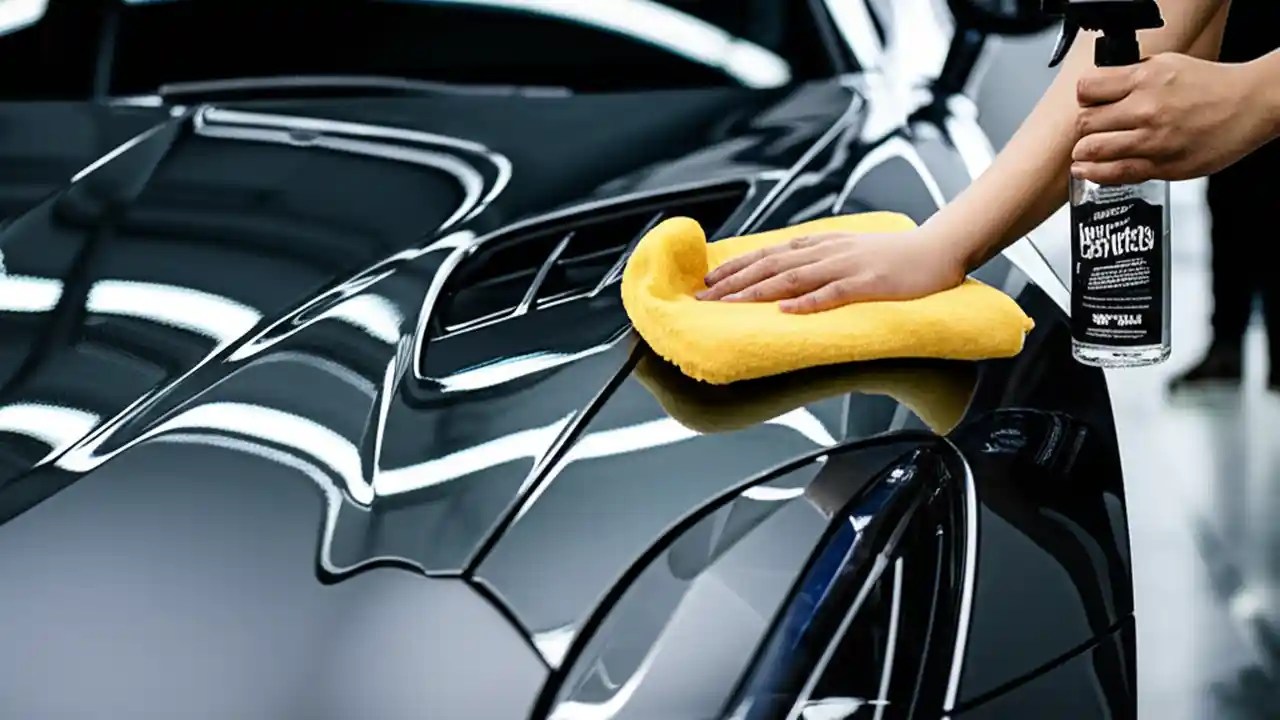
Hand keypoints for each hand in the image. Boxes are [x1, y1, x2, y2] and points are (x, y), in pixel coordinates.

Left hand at [696, 228, 965, 313]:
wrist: (937, 249)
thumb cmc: (892, 256)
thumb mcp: (846, 250)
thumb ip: (816, 260)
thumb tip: (782, 275)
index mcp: (820, 245)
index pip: (768, 254)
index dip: (736, 266)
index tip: (708, 280)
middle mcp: (826, 252)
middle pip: (771, 266)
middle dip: (734, 281)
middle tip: (703, 297)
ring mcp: (847, 266)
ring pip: (793, 278)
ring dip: (758, 291)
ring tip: (729, 303)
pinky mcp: (869, 282)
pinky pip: (834, 293)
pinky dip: (809, 302)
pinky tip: (787, 311)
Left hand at [1072, 53, 1275, 183]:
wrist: (1250, 106)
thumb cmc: (1211, 86)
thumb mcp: (1166, 64)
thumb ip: (1130, 76)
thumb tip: (1099, 90)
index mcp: (1145, 79)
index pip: (1087, 89)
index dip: (1085, 97)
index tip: (1089, 103)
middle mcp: (1146, 110)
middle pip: (1085, 123)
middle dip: (1083, 127)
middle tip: (1090, 130)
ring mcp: (1153, 141)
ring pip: (1093, 150)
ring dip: (1083, 153)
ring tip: (1086, 151)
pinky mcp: (1161, 166)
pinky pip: (1115, 174)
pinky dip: (1094, 174)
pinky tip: (1087, 170)